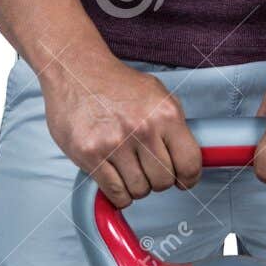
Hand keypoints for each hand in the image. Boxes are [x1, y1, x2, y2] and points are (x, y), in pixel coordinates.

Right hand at [39, 53, 200, 207]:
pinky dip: (119, 193)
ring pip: (140, 190)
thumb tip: (189, 158)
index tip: (183, 180)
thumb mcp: (157, 94)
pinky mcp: (90, 154)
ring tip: (129, 168)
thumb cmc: (117, 84)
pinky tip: (116, 178)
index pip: (190, 163)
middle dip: (158, 179)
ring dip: (136, 186)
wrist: (76, 71)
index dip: (188, 178)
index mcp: (165, 113)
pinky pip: (115, 193)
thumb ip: (175, 125)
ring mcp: (114, 143)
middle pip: (164, 181)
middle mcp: (142, 129)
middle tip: (148, 168)